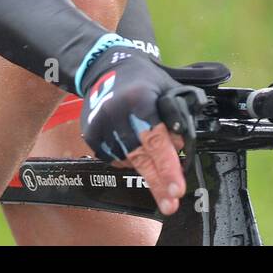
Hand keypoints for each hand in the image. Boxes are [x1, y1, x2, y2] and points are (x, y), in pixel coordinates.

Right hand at [79, 47, 189, 215]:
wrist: (105, 68)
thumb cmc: (144, 80)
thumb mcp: (168, 88)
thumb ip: (178, 116)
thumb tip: (181, 147)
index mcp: (139, 100)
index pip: (156, 139)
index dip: (168, 167)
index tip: (178, 189)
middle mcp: (116, 114)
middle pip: (141, 157)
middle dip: (158, 183)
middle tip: (171, 204)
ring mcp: (100, 126)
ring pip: (128, 160)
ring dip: (147, 169)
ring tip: (159, 170)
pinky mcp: (91, 135)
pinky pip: (115, 159)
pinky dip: (129, 160)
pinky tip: (137, 150)